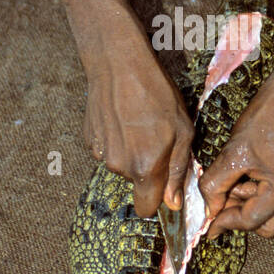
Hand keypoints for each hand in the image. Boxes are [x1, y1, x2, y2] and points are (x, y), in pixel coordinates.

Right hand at [83, 36, 192, 217]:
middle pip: (136, 183)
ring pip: (122, 166)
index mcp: (146, 168)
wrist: (118, 65)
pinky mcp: (90, 140)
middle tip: (157, 137)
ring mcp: (102, 154)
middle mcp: (120, 167)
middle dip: (148, 169)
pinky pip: (109, 151)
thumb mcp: (183, 130)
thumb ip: (178, 170)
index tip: (163, 187)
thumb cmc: (157, 94)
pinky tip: (123, 118)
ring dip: (132, 152)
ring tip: (139, 123)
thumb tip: (172, 203)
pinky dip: (117, 140)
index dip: (157, 200)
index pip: (146, 208)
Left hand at [200, 71, 273, 238]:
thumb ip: (216, 184)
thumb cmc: (270, 114)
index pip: (250, 221)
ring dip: (254, 203)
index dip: (224, 222)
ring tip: (235, 178)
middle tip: (221, 200)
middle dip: (242, 217)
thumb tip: (209, 208)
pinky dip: (266, 192)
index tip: (208, 225)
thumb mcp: (235, 150)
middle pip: (268, 226)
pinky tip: (250, 171)